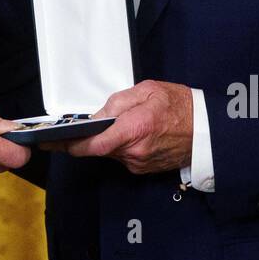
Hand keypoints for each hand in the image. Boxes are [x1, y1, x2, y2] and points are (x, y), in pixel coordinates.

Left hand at [47, 80, 192, 174]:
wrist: (207, 130)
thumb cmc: (181, 106)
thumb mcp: (147, 91)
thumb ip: (118, 102)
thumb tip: (97, 115)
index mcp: (134, 129)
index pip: (93, 144)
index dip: (69, 144)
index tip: (52, 141)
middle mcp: (134, 152)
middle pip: (97, 148)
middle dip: (89, 136)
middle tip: (81, 125)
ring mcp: (139, 163)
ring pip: (109, 152)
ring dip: (107, 139)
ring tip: (119, 123)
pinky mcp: (143, 168)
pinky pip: (122, 156)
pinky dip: (120, 145)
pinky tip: (130, 133)